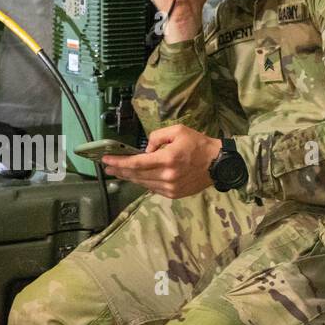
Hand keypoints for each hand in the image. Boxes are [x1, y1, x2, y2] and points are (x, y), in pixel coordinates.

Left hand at [102, 124, 221, 198]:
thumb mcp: (178, 131)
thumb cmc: (199, 144)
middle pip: (136, 175)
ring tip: (120, 172)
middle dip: (120, 170)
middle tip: (108, 167)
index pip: (136, 163)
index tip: (105, 160)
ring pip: (142, 183)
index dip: (119, 162)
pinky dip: (144, 182)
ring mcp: (170, 188)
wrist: (219, 163)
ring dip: (130, 177)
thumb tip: (145, 150)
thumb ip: (157, 137)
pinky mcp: (173, 194)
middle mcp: (167, 176)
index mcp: (167, 159)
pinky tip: (139, 177)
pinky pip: (152, 188)